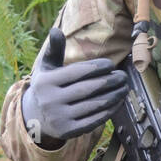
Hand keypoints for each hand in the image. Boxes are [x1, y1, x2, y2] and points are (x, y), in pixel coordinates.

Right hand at [20, 26, 127, 146]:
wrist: (36, 117)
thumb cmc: (47, 85)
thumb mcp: (46, 67)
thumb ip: (54, 49)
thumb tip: (56, 29)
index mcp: (46, 82)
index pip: (77, 72)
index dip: (97, 68)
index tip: (111, 65)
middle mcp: (50, 101)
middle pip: (87, 89)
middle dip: (109, 81)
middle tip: (123, 76)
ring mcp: (59, 118)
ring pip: (93, 105)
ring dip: (113, 96)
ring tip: (124, 88)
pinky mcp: (68, 131)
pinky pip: (94, 120)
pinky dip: (109, 110)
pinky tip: (118, 102)